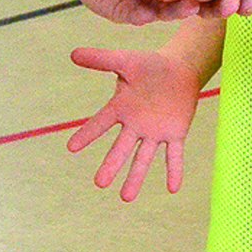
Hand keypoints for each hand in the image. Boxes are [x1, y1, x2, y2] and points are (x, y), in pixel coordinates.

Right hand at [67, 46, 205, 200]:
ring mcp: (154, 132)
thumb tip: (73, 53)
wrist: (179, 70)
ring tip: (126, 198)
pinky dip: (175, 170)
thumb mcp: (125, 60)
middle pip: (121, 148)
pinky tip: (173, 187)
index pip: (101, 123)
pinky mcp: (175, 134)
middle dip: (111, 165)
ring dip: (136, 176)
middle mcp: (134, 125)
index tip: (72, 147)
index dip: (88, 134)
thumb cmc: (149, 66)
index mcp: (121, 108)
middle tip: (100, 183)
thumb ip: (101, 59)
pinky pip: (174, 155)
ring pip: (143, 158)